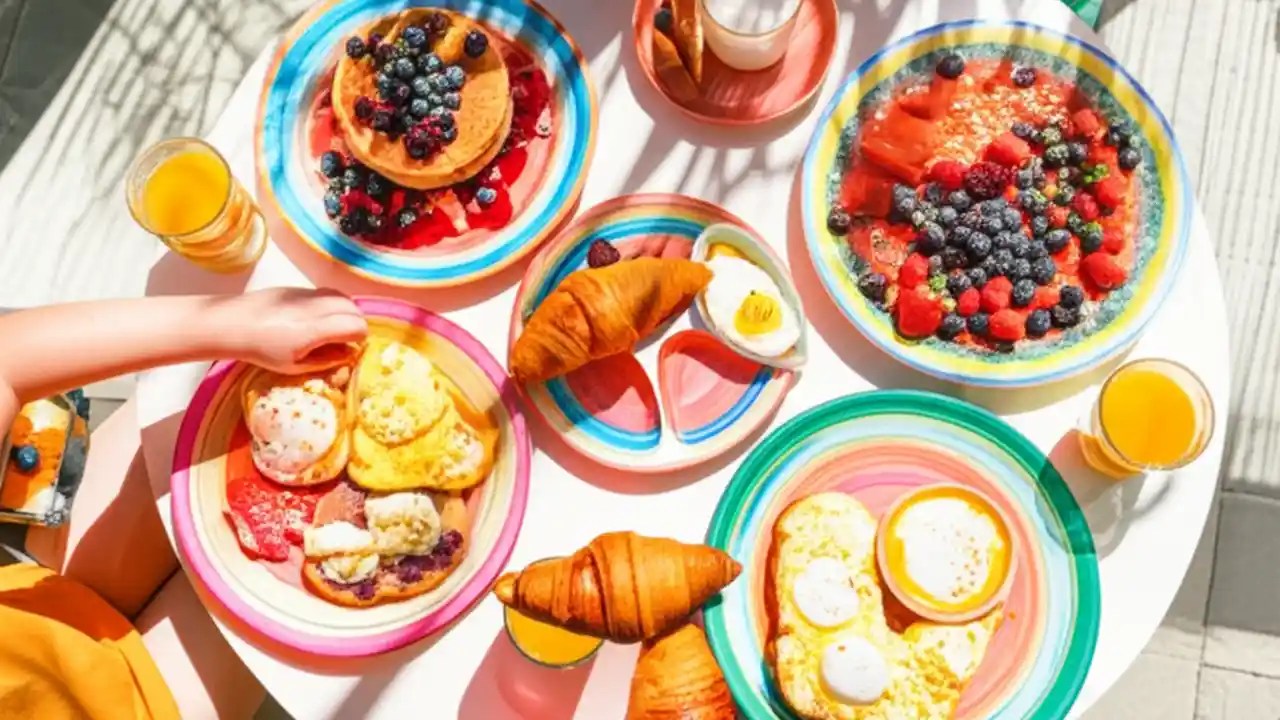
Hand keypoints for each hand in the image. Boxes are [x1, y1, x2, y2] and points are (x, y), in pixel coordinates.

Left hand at [213, 288, 367, 373]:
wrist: (231, 324)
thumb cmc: (261, 351)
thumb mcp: (294, 366)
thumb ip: (325, 360)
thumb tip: (347, 354)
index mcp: (314, 330)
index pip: (356, 326)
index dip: (359, 338)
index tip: (351, 348)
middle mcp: (315, 307)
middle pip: (354, 309)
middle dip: (356, 323)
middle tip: (345, 339)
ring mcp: (307, 294)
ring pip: (343, 297)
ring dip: (346, 311)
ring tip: (335, 327)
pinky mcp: (298, 288)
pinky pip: (327, 292)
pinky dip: (333, 304)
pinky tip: (320, 317)